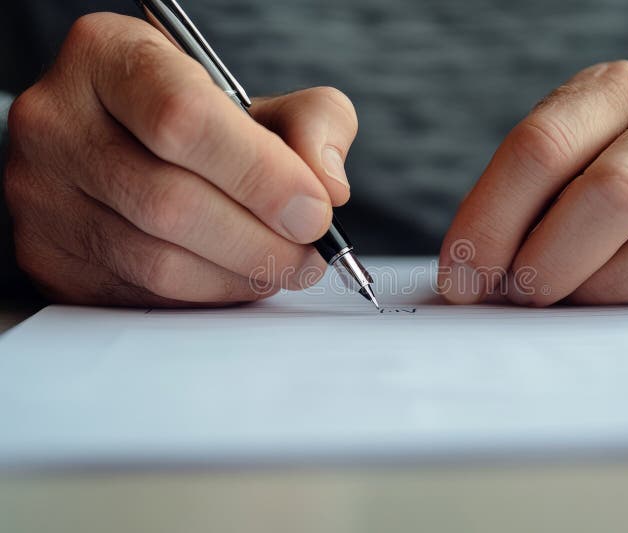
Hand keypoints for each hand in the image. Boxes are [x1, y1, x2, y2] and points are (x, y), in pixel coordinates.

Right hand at [4, 13, 357, 305]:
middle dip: (261, 240)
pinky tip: (238, 276)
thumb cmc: (198, 120)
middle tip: (310, 253)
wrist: (120, 148)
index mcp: (109, 57)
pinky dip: (208, 294)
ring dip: (240, 275)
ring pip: (157, 260)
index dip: (261, 174)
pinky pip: (142, 294)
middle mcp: (58, 121)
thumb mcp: (262, 99)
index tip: (316, 211)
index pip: (182, 119)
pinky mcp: (49, 256)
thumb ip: (313, 123)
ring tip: (285, 266)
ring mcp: (42, 194)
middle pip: (171, 201)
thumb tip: (328, 189)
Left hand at [438, 61, 627, 306]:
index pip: (542, 146)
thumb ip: (519, 215)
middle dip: (551, 260)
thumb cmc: (616, 188)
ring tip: (582, 298)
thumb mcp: (562, 176)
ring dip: (612, 286)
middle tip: (523, 296)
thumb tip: (468, 284)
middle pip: (615, 190)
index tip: (462, 280)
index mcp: (613, 91)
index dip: (491, 221)